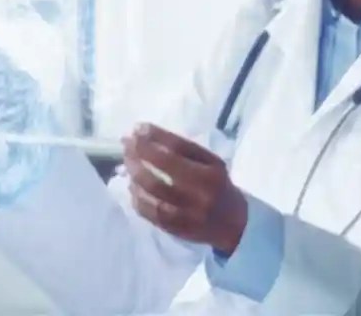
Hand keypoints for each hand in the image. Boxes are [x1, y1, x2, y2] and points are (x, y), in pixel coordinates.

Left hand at [122, 123, 247, 253]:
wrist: (234, 223)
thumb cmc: (218, 184)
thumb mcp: (210, 161)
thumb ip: (182, 148)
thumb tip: (145, 132)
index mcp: (209, 175)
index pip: (175, 153)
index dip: (152, 140)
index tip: (136, 129)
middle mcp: (197, 196)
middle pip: (158, 177)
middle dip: (137, 159)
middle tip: (126, 145)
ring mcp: (185, 216)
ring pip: (151, 197)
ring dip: (134, 177)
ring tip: (128, 164)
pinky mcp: (176, 230)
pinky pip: (149, 214)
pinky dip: (137, 198)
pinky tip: (133, 187)